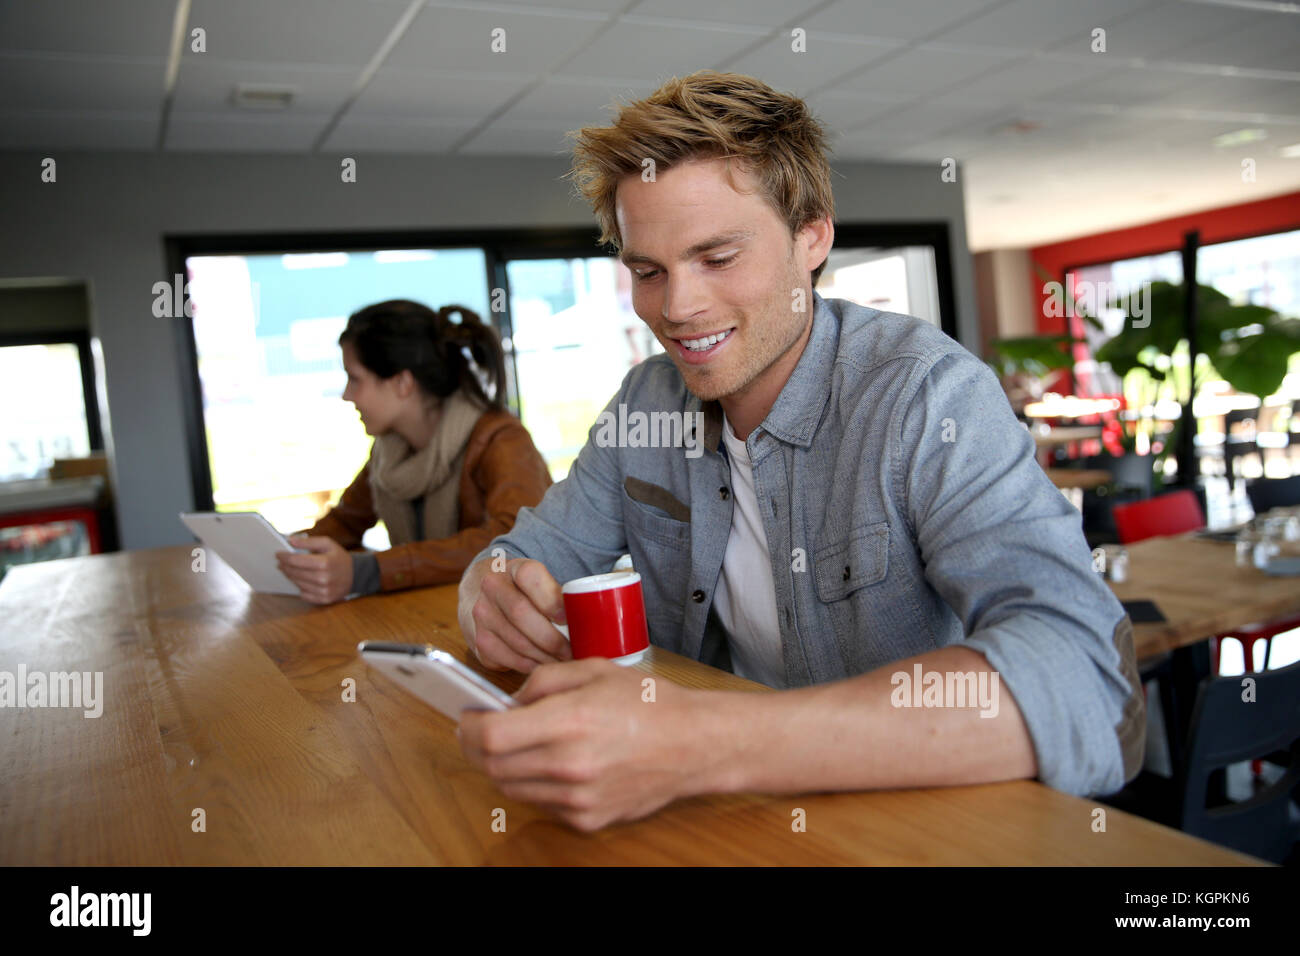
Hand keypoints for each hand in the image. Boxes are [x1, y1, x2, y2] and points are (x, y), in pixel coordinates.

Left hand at [275, 535, 353, 603]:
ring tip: (288, 570)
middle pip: (294, 573)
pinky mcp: (324, 599)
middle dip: (285, 566)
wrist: (356, 575)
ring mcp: (324, 591)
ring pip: (298, 584)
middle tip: (280, 562)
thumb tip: (290, 541)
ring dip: (291, 576)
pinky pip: (304, 595)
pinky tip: (300, 580)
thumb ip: (308, 542)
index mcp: (324, 562)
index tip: (277, 554)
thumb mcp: (327, 544)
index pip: (295, 560)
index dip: (284, 557)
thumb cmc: (338, 557)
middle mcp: (324, 578)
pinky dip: (300, 587)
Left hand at [458, 659, 705, 831]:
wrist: (693, 745)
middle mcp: (569, 765)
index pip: (491, 736)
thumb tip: (507, 702)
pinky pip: (540, 803)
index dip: (469, 727)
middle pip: (492, 765)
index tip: (468, 716)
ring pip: (510, 787)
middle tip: (482, 729)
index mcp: (569, 721)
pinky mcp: (586, 819)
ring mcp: (577, 798)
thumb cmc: (647, 703)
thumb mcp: (593, 670)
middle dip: (477, 746)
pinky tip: (553, 763)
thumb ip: (543, 681)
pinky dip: (534, 784)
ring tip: (519, 744)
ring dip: (503, 765)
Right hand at [459, 556, 570, 672]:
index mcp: (512, 567)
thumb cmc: (522, 589)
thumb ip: (560, 594)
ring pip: (515, 641)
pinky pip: (506, 658)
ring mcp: (481, 614)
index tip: (567, 618)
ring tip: (562, 661)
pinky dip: (529, 665)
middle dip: (551, 638)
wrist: (483, 593)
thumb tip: (591, 618)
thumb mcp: (538, 580)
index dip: (550, 599)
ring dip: (543, 656)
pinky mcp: (477, 639)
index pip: (529, 576)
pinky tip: (542, 664)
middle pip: (521, 614)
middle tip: (571, 651)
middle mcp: (492, 587)